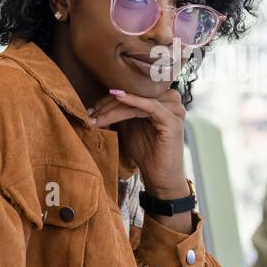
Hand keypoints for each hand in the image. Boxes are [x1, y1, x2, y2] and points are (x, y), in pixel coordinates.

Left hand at [88, 85, 186, 199]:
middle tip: (91, 113)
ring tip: (97, 116)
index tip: (91, 108)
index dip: (110, 97)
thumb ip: (119, 112)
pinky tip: (118, 97)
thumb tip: (95, 104)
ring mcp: (175, 109)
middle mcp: (171, 99)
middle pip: (136, 93)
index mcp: (162, 98)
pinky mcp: (173, 120)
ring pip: (139, 100)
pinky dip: (133, 101)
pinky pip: (150, 106)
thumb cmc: (145, 152)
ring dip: (115, 107)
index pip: (133, 90)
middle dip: (109, 103)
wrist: (159, 177)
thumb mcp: (128, 127)